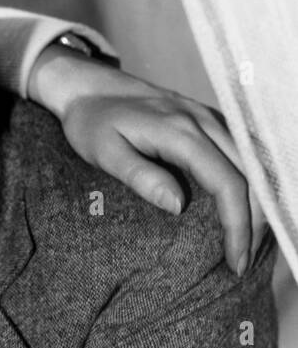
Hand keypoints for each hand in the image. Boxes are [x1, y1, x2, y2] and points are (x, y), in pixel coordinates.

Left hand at [29, 43, 265, 274]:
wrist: (88, 86)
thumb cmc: (90, 122)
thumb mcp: (104, 152)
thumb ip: (141, 176)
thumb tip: (179, 206)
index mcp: (181, 131)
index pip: (228, 182)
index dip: (237, 224)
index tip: (235, 260)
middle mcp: (204, 121)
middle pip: (252, 175)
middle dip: (257, 222)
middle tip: (244, 261)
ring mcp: (209, 117)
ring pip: (254, 163)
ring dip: (259, 203)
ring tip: (249, 242)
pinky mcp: (207, 119)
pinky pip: (244, 152)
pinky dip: (252, 182)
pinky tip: (246, 208)